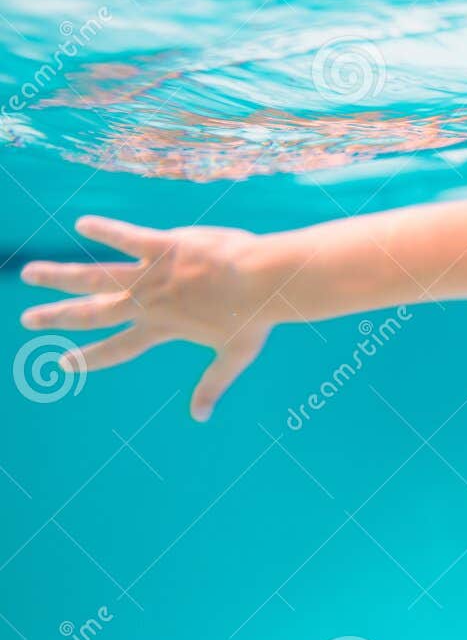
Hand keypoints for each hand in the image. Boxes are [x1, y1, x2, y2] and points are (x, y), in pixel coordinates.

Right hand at [20, 216, 272, 421]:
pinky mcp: (163, 246)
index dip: (89, 358)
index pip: (117, 349)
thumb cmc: (257, 317)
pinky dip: (105, 229)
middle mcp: (148, 304)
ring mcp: (152, 275)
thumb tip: (201, 417)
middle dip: (57, 317)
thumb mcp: (234, 356)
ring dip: (59, 275)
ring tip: (29, 273)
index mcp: (162, 329)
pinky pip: (126, 237)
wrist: (266, 282)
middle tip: (28, 319)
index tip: (64, 362)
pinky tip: (83, 222)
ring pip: (93, 275)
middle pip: (92, 313)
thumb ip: (212, 385)